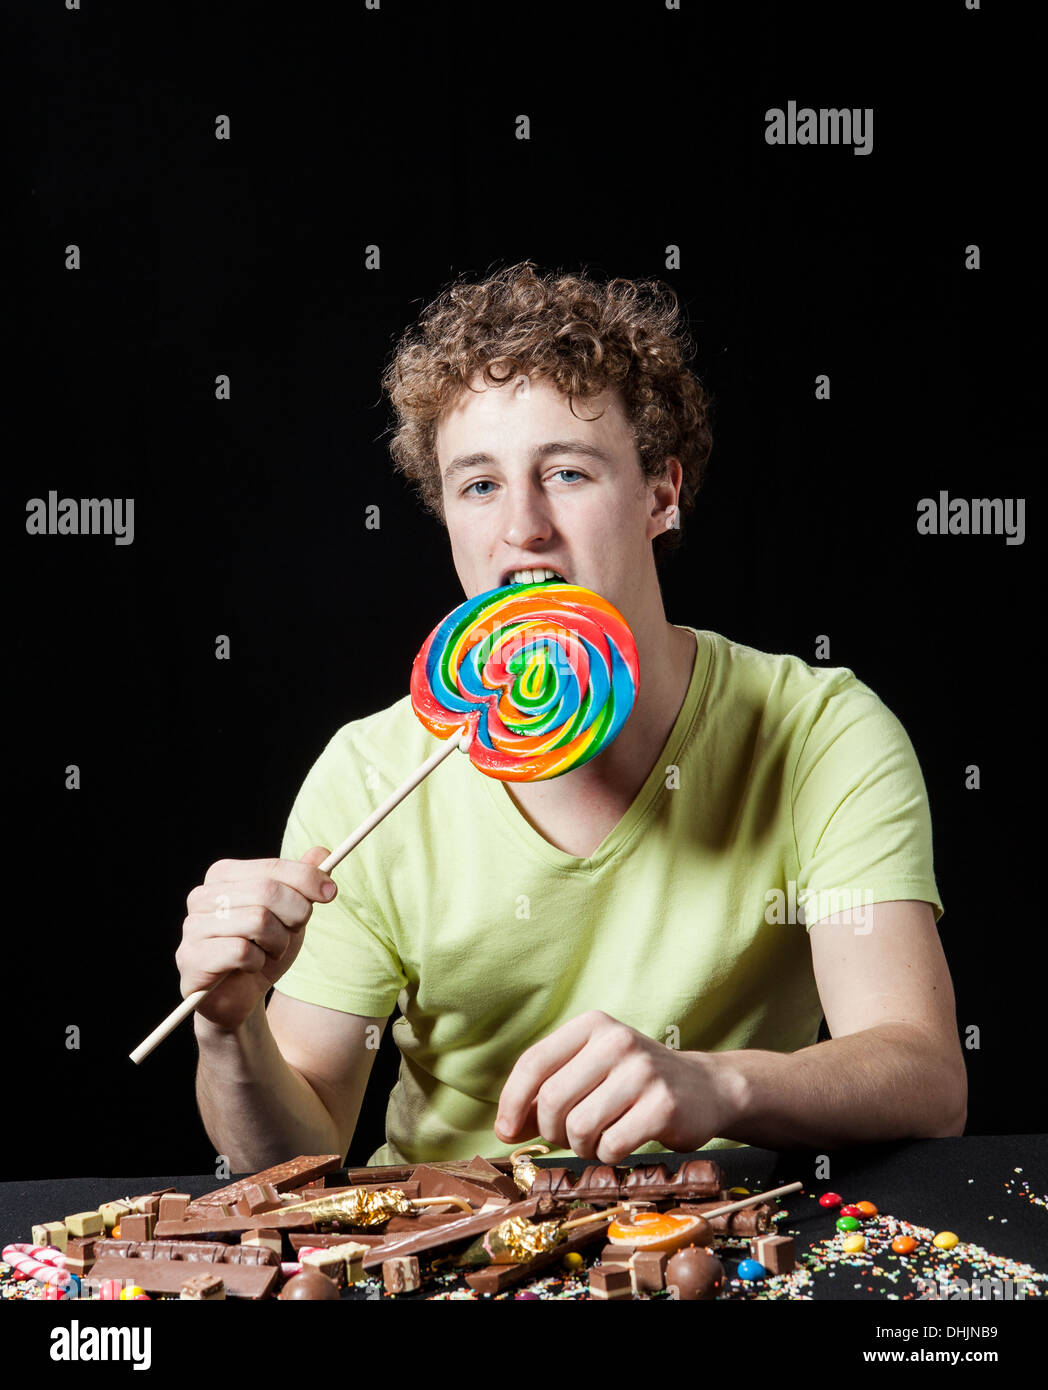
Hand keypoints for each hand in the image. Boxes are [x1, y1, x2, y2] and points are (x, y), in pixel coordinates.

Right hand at [176, 846, 336, 1031]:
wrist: (241, 996)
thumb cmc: (264, 948)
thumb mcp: (291, 912)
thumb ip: (303, 881)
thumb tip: (322, 851)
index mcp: (224, 874)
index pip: (273, 867)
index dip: (307, 879)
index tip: (330, 893)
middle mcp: (203, 895)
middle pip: (268, 891)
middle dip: (294, 915)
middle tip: (293, 932)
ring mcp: (193, 926)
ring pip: (258, 921)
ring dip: (278, 943)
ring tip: (269, 952)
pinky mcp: (192, 957)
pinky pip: (242, 952)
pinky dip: (258, 963)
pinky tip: (250, 967)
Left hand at [493, 1010, 732, 1164]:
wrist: (706, 1088)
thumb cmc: (635, 1082)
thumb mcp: (591, 1070)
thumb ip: (548, 1091)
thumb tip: (506, 1128)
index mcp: (592, 1026)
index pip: (533, 1063)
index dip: (512, 1102)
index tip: (507, 1130)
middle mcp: (616, 1041)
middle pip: (552, 1100)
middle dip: (552, 1131)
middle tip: (568, 1137)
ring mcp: (642, 1071)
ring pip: (579, 1127)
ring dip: (582, 1146)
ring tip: (598, 1139)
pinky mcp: (663, 1105)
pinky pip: (612, 1146)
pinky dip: (608, 1156)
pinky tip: (622, 1143)